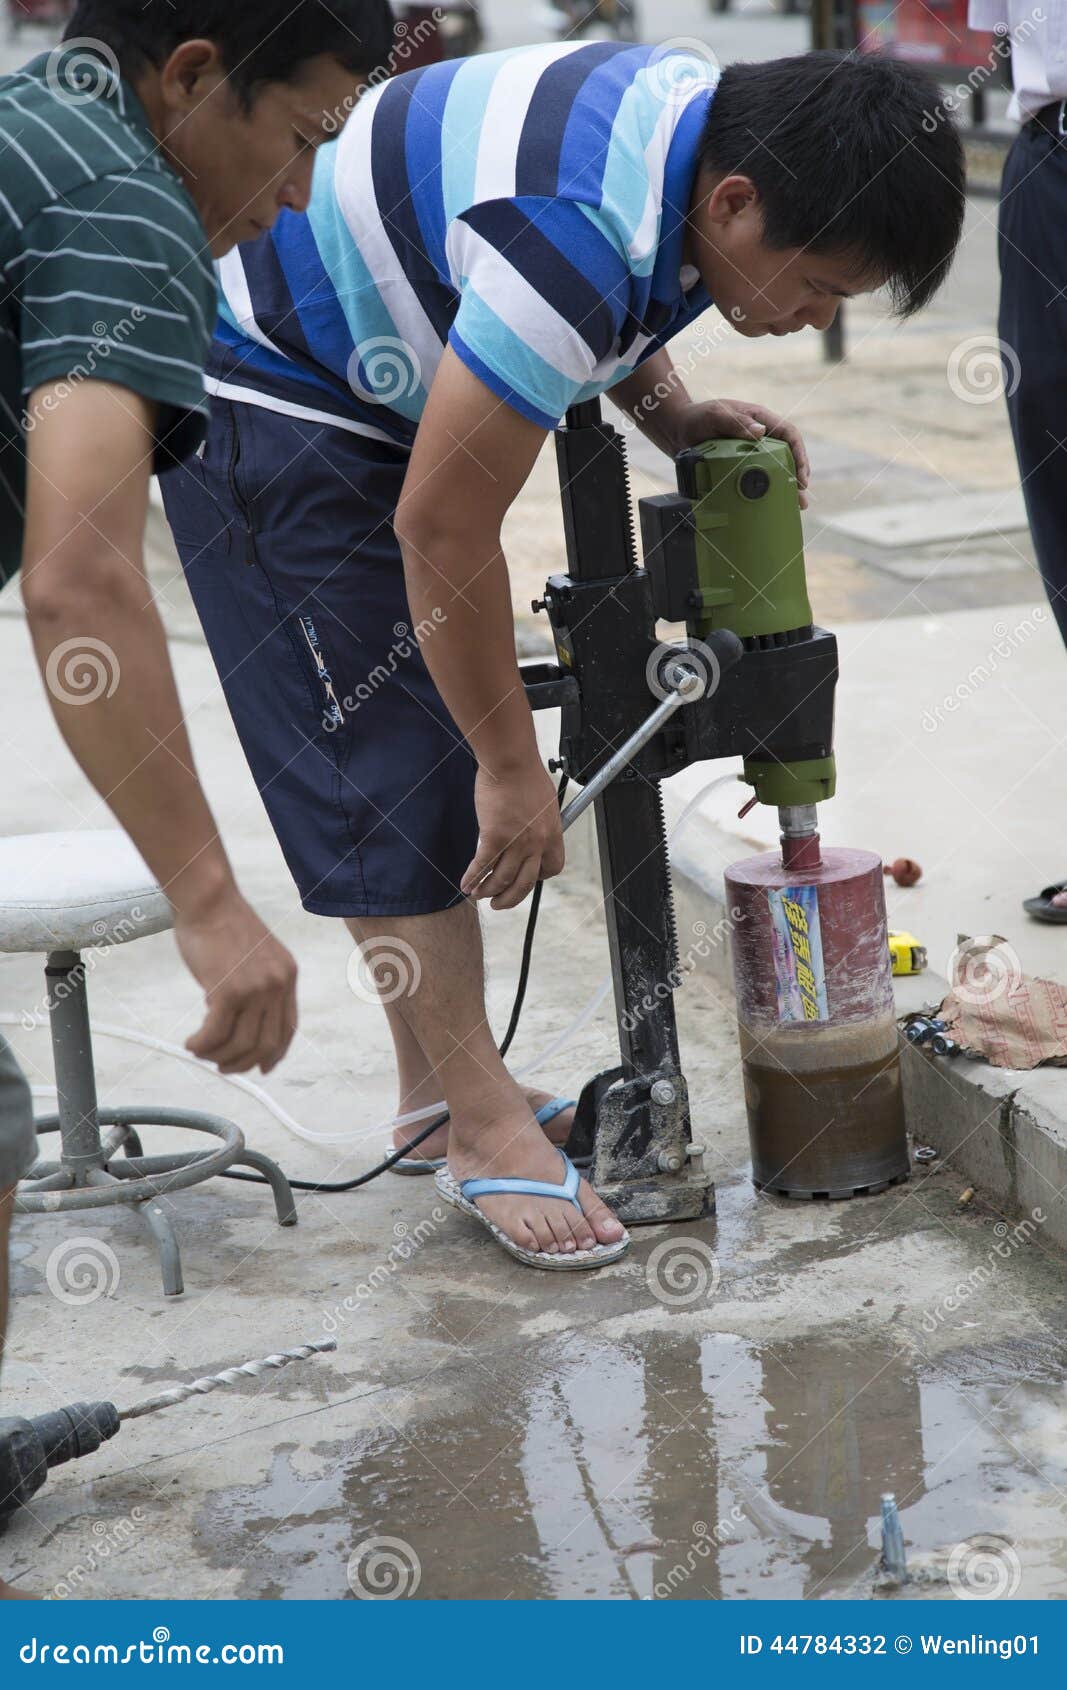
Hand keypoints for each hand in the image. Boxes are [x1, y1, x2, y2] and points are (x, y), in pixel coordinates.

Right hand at [174, 890, 297, 1074]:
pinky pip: (216, 1035)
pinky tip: (191, 1043)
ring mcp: (255, 988)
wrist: (208, 900)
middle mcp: (277, 984)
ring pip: (241, 1044)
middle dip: (243, 1062)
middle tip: (222, 1066)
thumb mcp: (253, 956)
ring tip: (201, 1051)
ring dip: (218, 1056)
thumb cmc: (221, 923)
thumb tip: (237, 1023)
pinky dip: (202, 1046)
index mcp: (287, 975)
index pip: (288, 1027)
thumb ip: (255, 985)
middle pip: (266, 1043)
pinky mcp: (229, 991)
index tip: (261, 1068)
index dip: (274, 1053)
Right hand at [461, 761, 565, 909]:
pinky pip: (483, 865)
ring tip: (478, 894)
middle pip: (526, 883)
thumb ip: (540, 821)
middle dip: (510, 898)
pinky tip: (465, 884)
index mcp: (553, 832)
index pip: (552, 867)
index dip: (538, 878)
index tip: (524, 880)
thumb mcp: (544, 801)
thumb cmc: (525, 773)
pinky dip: (472, 878)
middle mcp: (537, 842)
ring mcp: (517, 841)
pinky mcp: (494, 835)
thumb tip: (532, 829)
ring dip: (488, 891)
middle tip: (499, 903)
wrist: (511, 760)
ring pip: (502, 879)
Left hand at [676, 400, 810, 508]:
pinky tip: (774, 504)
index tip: (801, 474)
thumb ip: (736, 422)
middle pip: (788, 454)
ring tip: (796, 506)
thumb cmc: (697, 418)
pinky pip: (760, 477)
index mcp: (760, 419)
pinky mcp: (742, 465)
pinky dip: (768, 490)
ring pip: (777, 468)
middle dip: (797, 475)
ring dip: (787, 486)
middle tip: (801, 496)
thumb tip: (761, 432)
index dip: (799, 453)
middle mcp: (760, 436)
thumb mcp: (715, 415)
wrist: (677, 430)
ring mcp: (752, 451)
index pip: (789, 434)